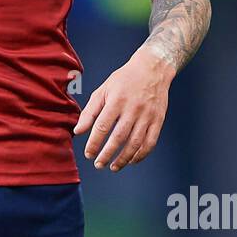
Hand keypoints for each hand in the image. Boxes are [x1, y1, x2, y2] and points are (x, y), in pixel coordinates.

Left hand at [73, 46, 173, 171]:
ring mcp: (147, 115)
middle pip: (119, 137)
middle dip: (107, 154)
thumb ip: (89, 111)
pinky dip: (141, 155)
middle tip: (98, 164)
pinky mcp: (158, 120)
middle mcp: (133, 109)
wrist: (153, 69)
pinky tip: (131, 161)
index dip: (94, 143)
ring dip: (123, 158)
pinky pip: (150, 143)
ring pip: (135, 143)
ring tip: (113, 167)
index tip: (88, 154)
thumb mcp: (103, 90)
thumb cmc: (124, 80)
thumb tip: (78, 131)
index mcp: (117, 100)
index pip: (103, 126)